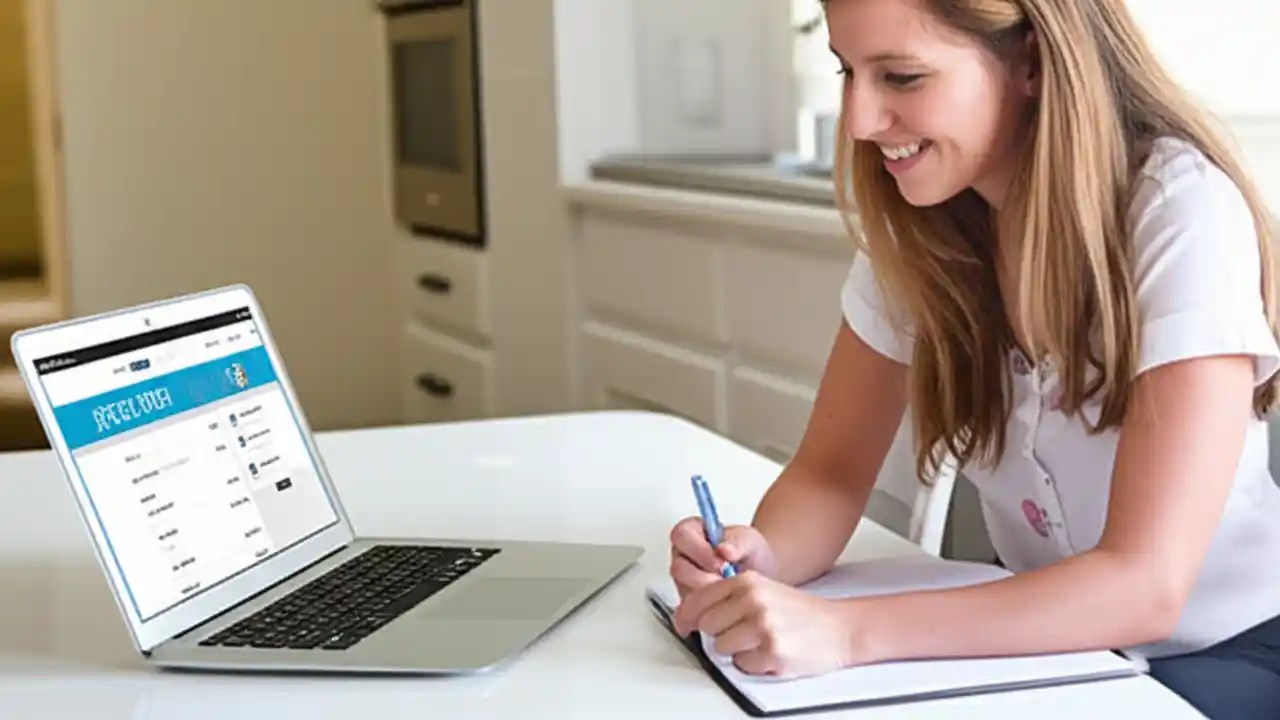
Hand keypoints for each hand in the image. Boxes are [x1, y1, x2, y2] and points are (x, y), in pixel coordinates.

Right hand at [668, 517, 778, 598]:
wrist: (762, 575)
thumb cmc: (751, 552)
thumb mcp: (749, 540)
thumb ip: (737, 542)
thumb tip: (723, 550)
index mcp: (691, 533)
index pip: (681, 535)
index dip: (698, 549)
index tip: (720, 562)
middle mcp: (683, 557)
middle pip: (678, 567)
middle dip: (703, 577)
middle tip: (725, 580)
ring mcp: (685, 581)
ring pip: (684, 590)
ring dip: (707, 594)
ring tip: (730, 592)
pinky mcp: (692, 603)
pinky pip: (692, 609)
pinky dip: (710, 608)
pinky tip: (728, 603)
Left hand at [672, 571, 866, 677]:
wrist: (839, 627)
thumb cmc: (800, 612)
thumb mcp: (763, 590)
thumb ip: (728, 597)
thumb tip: (688, 614)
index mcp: (748, 582)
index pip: (700, 598)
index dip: (687, 615)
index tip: (682, 624)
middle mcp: (753, 600)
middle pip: (707, 625)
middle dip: (719, 633)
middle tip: (741, 632)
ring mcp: (763, 626)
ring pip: (721, 647)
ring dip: (737, 650)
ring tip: (759, 641)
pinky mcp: (772, 652)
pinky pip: (742, 665)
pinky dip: (754, 664)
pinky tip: (770, 652)